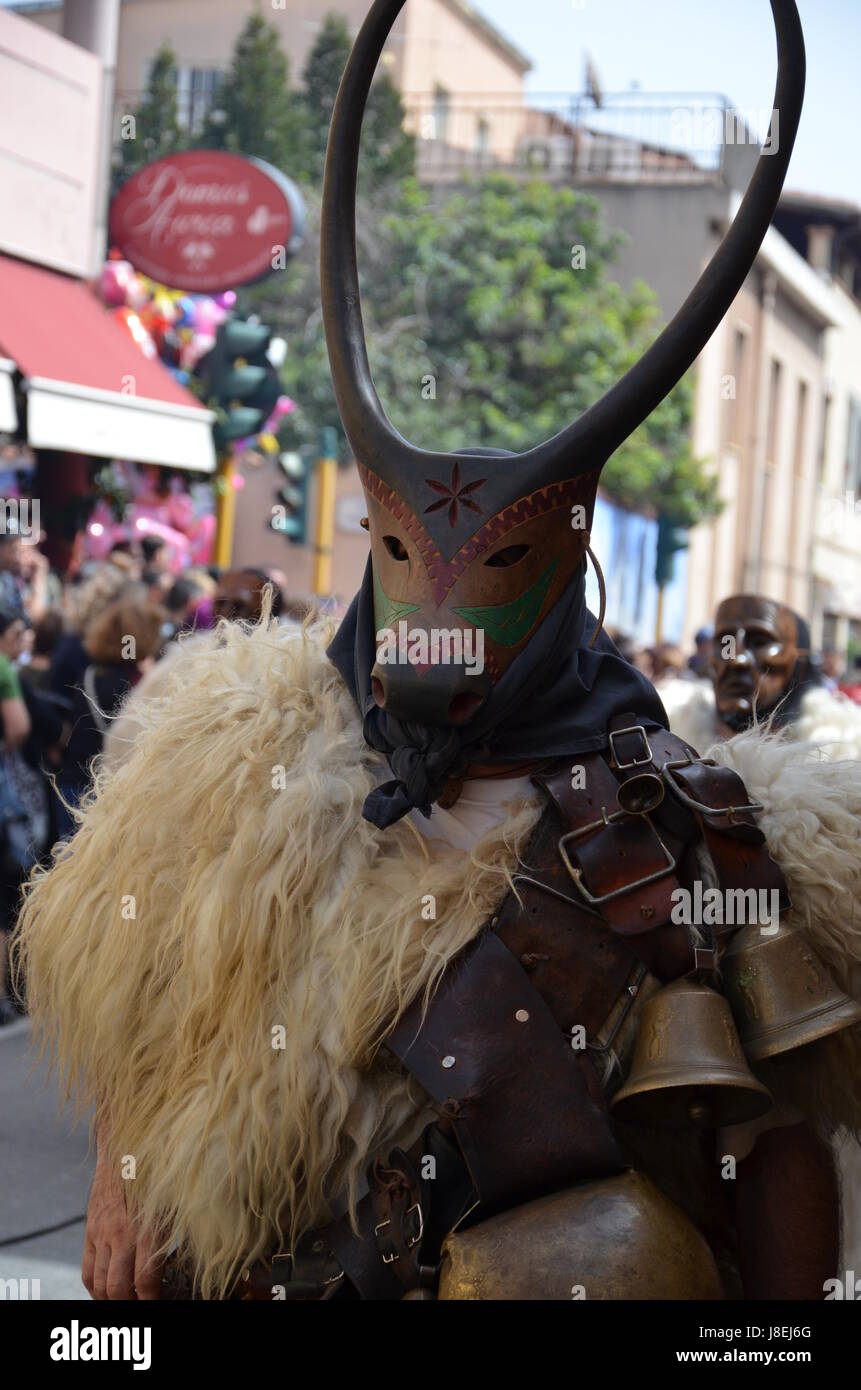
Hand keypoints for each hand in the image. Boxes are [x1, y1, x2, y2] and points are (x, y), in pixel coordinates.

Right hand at [82, 1147, 163, 1299]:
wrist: (125, 1145)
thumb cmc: (159, 1172)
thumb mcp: (175, 1200)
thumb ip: (177, 1230)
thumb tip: (191, 1257)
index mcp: (147, 1228)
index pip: (145, 1281)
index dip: (152, 1302)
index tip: (159, 1305)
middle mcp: (122, 1234)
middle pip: (118, 1289)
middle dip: (129, 1305)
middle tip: (141, 1306)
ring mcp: (102, 1233)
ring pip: (98, 1284)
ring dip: (110, 1300)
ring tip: (124, 1302)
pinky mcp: (91, 1229)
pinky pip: (87, 1269)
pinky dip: (94, 1287)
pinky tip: (105, 1291)